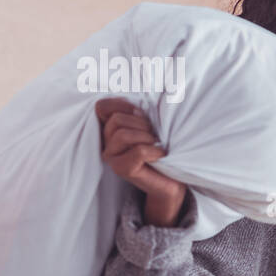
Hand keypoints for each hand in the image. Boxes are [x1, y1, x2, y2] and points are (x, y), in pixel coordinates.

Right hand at [95, 97, 187, 225]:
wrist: (173, 179)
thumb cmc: (163, 148)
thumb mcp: (152, 124)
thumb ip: (140, 110)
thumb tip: (143, 96)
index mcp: (111, 129)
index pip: (102, 107)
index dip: (122, 105)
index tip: (142, 114)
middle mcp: (107, 143)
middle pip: (116, 120)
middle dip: (141, 124)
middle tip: (153, 137)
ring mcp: (111, 157)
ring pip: (123, 134)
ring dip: (146, 138)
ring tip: (155, 146)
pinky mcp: (121, 169)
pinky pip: (138, 151)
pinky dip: (154, 151)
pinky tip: (160, 156)